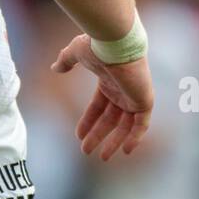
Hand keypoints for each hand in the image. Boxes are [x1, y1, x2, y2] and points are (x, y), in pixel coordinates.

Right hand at [52, 33, 153, 159]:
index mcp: (109, 81)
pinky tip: (125, 151)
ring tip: (102, 157)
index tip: (78, 135)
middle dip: (98, 135)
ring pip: (125, 125)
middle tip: (87, 152)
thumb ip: (66, 61)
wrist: (116, 42)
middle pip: (110, 119)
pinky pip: (142, 125)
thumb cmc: (96, 46)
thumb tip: (55, 68)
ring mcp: (134, 96)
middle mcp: (122, 90)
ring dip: (114, 142)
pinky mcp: (144, 100)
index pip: (98, 107)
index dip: (89, 121)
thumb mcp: (75, 53)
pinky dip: (135, 138)